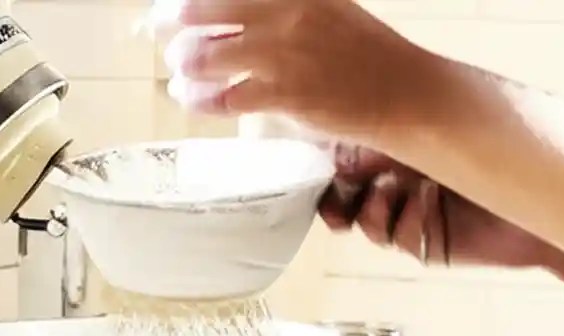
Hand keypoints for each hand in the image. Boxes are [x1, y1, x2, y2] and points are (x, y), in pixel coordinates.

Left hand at [161, 0, 441, 145]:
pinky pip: (221, 97)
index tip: (173, 1)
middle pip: (200, 7)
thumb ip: (273, 4)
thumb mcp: (320, 5)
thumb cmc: (358, 49)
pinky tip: (191, 96)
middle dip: (170, 19)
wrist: (402, 91)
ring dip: (183, 62)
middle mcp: (286, 11)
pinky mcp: (284, 95)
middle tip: (161, 28)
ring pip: (205, 55)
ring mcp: (284, 54)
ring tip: (181, 67)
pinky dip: (197, 97)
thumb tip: (218, 9)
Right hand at [319, 145, 545, 269]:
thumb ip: (390, 139)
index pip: (346, 168)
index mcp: (395, 156)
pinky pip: (400, 237)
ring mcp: (410, 218)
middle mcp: (398, 187)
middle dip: (337, 202)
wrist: (546, 199)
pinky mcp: (426, 245)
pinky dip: (407, 221)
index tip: (322, 170)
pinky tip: (428, 204)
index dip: (328, 173)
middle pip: (345, 201)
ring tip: (395, 191)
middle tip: (339, 199)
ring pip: (367, 223)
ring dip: (373, 209)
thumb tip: (343, 144)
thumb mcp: (436, 139)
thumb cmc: (500, 158)